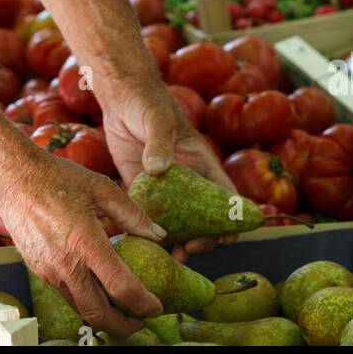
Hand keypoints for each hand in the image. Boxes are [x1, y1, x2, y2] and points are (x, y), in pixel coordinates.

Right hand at [0, 148, 167, 335]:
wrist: (13, 178)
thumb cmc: (58, 179)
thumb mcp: (101, 188)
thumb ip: (132, 214)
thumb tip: (159, 234)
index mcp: (85, 244)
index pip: (120, 287)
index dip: (143, 303)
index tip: (157, 307)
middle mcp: (66, 265)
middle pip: (98, 314)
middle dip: (123, 327)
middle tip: (140, 322)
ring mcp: (49, 271)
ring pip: (80, 307)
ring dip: (103, 315)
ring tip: (121, 307)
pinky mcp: (38, 270)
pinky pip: (66, 293)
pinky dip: (84, 298)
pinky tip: (95, 285)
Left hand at [99, 76, 238, 262]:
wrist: (121, 96)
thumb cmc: (147, 101)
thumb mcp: (157, 117)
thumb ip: (160, 141)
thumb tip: (158, 168)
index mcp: (201, 163)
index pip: (224, 196)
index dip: (231, 219)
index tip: (227, 240)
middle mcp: (186, 178)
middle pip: (202, 216)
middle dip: (201, 238)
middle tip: (188, 251)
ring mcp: (164, 185)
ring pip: (177, 221)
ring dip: (176, 240)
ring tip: (170, 257)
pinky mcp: (141, 187)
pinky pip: (148, 214)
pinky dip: (148, 230)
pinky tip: (142, 245)